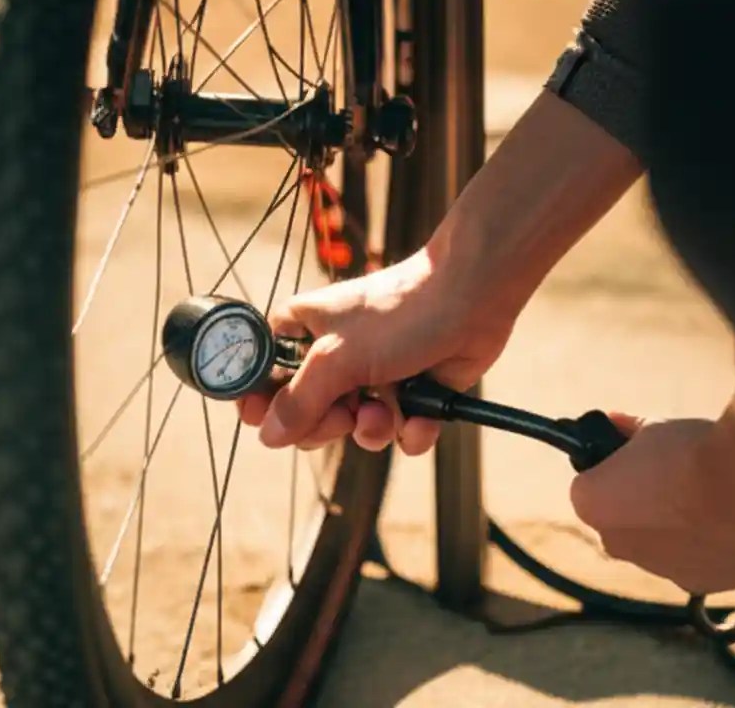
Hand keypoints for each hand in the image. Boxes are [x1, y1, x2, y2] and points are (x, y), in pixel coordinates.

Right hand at [237, 247, 514, 453]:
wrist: (472, 298)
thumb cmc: (399, 312)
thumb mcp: (337, 358)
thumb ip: (299, 401)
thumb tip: (267, 437)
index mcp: (301, 333)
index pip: (262, 377)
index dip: (262, 403)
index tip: (266, 420)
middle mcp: (333, 357)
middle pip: (307, 416)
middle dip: (328, 424)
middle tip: (345, 412)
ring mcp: (372, 376)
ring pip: (354, 430)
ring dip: (372, 429)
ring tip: (389, 410)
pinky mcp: (409, 393)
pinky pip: (398, 433)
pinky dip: (411, 431)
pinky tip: (421, 417)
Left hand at [569, 392, 734, 594]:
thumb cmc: (694, 451)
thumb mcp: (654, 427)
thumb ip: (629, 432)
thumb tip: (615, 422)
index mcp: (594, 506)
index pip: (592, 487)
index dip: (614, 470)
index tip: (638, 458)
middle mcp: (618, 546)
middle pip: (627, 522)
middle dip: (645, 504)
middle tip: (678, 477)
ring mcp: (662, 571)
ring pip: (666, 547)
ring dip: (680, 528)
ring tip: (715, 497)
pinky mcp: (706, 583)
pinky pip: (706, 561)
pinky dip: (716, 544)